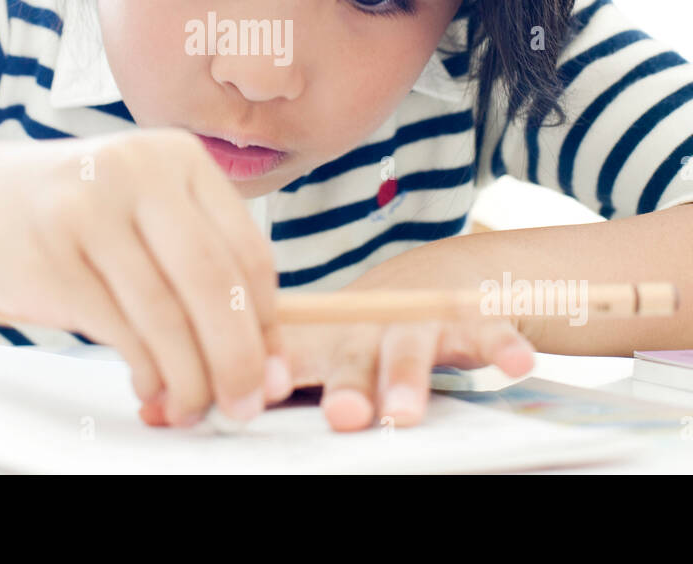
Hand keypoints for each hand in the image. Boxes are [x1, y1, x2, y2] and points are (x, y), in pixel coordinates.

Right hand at [0, 130, 291, 428]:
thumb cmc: (68, 218)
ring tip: (193, 407)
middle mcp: (138, 170)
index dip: (268, 323)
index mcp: (178, 157)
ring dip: (191, 377)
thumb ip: (200, 268)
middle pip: (214, 282)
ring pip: (167, 314)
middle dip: (240, 358)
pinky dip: (146, 371)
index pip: (248, 251)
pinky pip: (120, 330)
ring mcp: (90, 208)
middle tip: (246, 405)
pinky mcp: (51, 254)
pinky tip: (149, 386)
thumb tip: (268, 356)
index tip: (274, 370)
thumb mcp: (141, 215)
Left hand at [277, 263, 537, 431]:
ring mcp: (418, 321)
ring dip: (407, 377)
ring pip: (412, 348)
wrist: (429, 279)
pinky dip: (504, 347)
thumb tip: (175, 408)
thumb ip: (268, 376)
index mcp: (323, 337)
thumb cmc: (357, 331)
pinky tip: (517, 364)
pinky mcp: (471, 320)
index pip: (292, 348)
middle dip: (347, 384)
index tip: (267, 387)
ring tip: (404, 411)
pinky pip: (490, 333)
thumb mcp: (314, 349)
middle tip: (343, 413)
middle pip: (352, 354)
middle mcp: (366, 326)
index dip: (280, 364)